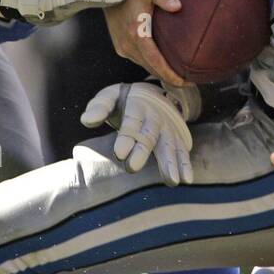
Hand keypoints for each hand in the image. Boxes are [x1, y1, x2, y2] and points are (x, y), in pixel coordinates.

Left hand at [81, 81, 200, 184]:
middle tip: (132, 167)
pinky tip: (186, 179)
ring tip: (171, 180)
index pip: (131, 122)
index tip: (119, 153)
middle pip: (149, 135)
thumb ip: (99, 106)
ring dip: (170, 162)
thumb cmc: (125, 100)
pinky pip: (182, 151)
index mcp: (137, 106)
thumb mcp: (111, 96)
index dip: (126, 137)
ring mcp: (168, 128)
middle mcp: (155, 117)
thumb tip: (86, 120)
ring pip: (169, 145)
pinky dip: (185, 164)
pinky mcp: (177, 137)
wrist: (153, 93)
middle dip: (142, 151)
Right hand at [103, 0, 189, 86]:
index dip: (171, 75)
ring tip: (180, 75)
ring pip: (145, 66)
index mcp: (136, 34)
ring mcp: (122, 47)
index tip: (186, 82)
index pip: (156, 62)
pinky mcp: (120, 46)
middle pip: (152, 68)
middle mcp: (127, 45)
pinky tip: (164, 64)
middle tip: (190, 81)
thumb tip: (178, 6)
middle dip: (170, 78)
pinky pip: (139, 60)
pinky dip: (152, 65)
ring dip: (161, 73)